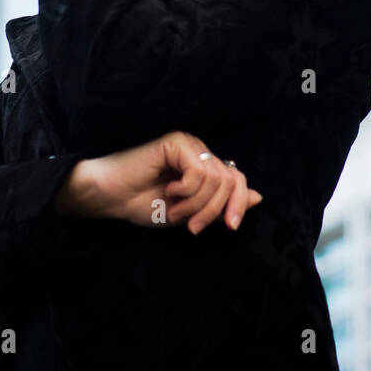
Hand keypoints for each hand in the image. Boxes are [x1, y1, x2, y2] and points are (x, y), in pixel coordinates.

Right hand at [60, 129, 261, 232]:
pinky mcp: (175, 143)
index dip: (239, 204)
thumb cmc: (144, 204)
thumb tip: (258, 197)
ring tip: (175, 212)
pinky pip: (198, 171)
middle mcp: (200, 153)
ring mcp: (188, 145)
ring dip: (196, 204)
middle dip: (214, 210)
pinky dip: (186, 190)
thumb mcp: (190, 213)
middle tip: (192, 227)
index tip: (229, 227)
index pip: (238, 180)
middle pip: (231, 180)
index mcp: (204, 168)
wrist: (112, 199)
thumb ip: (221, 205)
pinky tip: (169, 191)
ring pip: (216, 178)